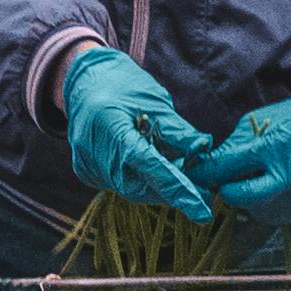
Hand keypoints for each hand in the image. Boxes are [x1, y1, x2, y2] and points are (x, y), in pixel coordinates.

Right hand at [57, 47, 208, 218]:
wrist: (86, 81)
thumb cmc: (123, 86)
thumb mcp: (155, 102)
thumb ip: (178, 131)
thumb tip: (204, 149)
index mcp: (112, 129)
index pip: (150, 167)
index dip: (179, 190)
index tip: (203, 209)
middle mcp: (94, 152)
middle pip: (140, 187)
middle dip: (172, 192)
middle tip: (201, 191)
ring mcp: (87, 164)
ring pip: (130, 190)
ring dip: (157, 188)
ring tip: (178, 177)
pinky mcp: (86, 171)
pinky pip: (119, 184)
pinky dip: (140, 181)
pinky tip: (151, 171)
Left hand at [194, 90, 290, 234]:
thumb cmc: (290, 121)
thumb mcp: (256, 124)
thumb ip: (228, 150)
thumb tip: (197, 171)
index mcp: (280, 144)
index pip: (230, 167)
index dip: (205, 174)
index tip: (190, 176)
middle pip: (245, 197)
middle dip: (230, 190)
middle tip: (228, 180)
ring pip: (260, 211)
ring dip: (250, 199)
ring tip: (261, 177)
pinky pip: (279, 216)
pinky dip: (270, 205)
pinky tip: (277, 187)